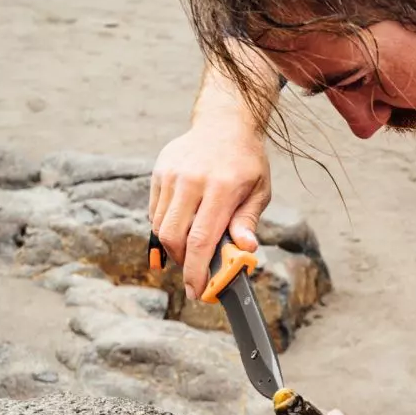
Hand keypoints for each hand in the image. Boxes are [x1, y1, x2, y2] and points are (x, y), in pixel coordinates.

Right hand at [149, 118, 269, 298]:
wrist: (225, 123)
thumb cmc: (246, 162)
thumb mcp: (260, 190)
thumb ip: (248, 221)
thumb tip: (245, 249)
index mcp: (222, 187)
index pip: (201, 239)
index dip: (196, 270)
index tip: (197, 291)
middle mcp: (193, 180)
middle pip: (174, 236)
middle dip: (182, 262)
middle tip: (195, 271)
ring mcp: (172, 175)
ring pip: (160, 226)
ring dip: (173, 247)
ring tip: (191, 249)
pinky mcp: (159, 172)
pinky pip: (155, 211)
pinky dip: (165, 228)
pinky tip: (182, 227)